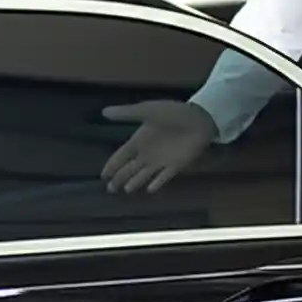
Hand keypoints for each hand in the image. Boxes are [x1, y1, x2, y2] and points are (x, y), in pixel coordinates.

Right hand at [99, 100, 216, 192]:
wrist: (198, 117)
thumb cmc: (172, 112)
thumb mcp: (147, 110)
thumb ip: (126, 113)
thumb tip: (104, 112)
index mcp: (139, 140)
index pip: (121, 156)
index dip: (112, 165)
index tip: (102, 175)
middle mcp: (148, 153)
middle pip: (130, 169)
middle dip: (119, 178)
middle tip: (110, 189)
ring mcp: (161, 160)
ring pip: (144, 175)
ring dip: (135, 182)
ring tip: (126, 190)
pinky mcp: (176, 165)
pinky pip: (164, 177)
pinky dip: (157, 183)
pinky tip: (150, 190)